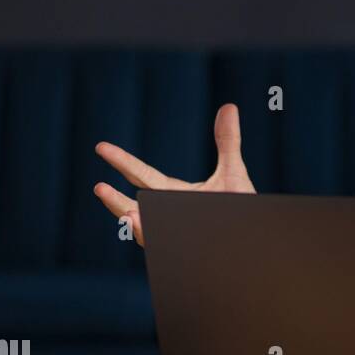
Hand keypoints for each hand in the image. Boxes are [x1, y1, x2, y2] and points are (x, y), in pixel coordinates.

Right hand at [92, 103, 255, 246]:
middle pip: (134, 206)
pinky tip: (146, 229)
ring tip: (127, 214)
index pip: (141, 176)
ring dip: (135, 224)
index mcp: (172, 193)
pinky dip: (154, 238)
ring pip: (146, 230)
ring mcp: (173, 232)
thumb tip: (229, 107)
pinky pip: (164, 246)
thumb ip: (228, 141)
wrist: (256, 234)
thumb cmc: (241, 204)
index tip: (101, 147)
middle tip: (98, 187)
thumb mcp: (232, 171)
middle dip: (115, 200)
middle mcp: (167, 213)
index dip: (122, 161)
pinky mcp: (183, 247)